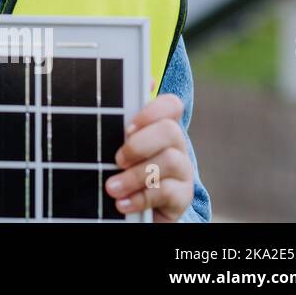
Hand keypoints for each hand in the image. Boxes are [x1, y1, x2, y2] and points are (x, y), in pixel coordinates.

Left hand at [107, 79, 193, 221]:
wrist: (136, 212)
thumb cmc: (124, 170)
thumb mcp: (118, 146)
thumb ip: (119, 121)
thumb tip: (139, 81)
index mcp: (160, 128)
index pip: (171, 105)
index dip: (152, 111)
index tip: (128, 128)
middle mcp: (177, 146)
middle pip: (171, 131)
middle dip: (139, 145)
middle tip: (117, 159)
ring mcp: (183, 171)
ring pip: (170, 161)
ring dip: (135, 175)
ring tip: (112, 187)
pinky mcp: (182, 197)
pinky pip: (167, 192)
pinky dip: (140, 198)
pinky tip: (122, 203)